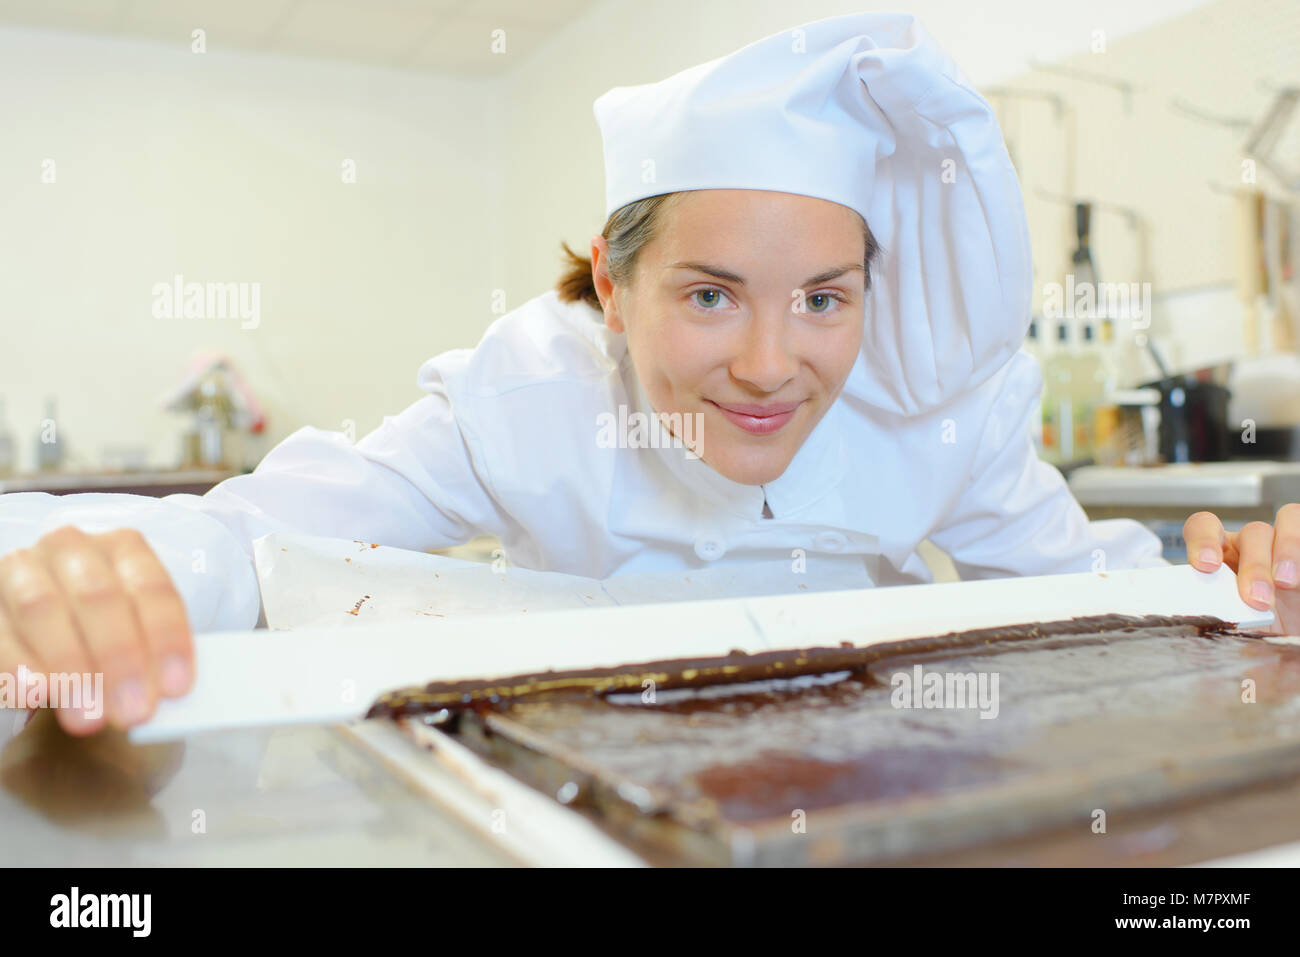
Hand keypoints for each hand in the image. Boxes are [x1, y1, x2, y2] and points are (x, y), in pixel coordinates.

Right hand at [0, 526, 193, 735]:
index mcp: (123, 549)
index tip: (175, 689)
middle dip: (118, 656)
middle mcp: (71, 550)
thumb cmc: (111, 642)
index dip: (165, 638)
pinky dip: (19, 668)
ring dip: (68, 665)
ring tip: (87, 717)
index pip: (150, 587)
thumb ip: (153, 656)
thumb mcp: (141, 641)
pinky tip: (38, 697)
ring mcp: (20, 572)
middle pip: (98, 595)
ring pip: (42, 607)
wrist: (63, 647)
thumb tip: (164, 690)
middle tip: (132, 711)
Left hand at [1184, 505, 1299, 635]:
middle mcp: (1254, 545)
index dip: (1203, 540)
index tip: (1205, 566)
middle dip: (1255, 565)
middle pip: (1254, 533)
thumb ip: (1220, 619)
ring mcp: (1285, 547)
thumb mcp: (1236, 627)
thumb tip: (1203, 633)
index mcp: (1224, 554)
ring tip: (1285, 583)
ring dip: (1287, 551)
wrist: (1291, 636)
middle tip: (1256, 599)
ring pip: (1287, 522)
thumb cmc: (1258, 630)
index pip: (1204, 527)